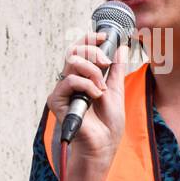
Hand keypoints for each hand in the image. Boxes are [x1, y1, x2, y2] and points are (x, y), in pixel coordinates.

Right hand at [48, 31, 130, 166]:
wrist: (104, 144)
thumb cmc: (108, 123)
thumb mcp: (116, 89)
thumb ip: (116, 69)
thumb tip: (121, 49)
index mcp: (83, 77)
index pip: (80, 50)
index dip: (89, 39)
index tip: (105, 36)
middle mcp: (70, 81)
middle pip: (73, 51)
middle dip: (93, 51)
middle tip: (106, 62)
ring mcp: (63, 91)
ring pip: (71, 62)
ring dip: (92, 71)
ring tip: (102, 87)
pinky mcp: (57, 101)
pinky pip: (69, 81)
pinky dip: (86, 85)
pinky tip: (96, 95)